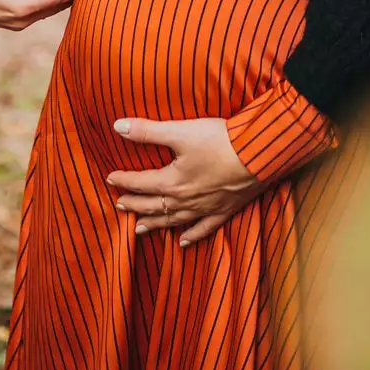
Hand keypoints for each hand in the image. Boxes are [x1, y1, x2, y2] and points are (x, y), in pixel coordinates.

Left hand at [106, 116, 263, 245]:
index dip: (123, 180)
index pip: (140, 183)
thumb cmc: (220, 141)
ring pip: (173, 220)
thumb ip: (148, 130)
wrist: (259, 156)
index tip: (110, 178)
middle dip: (134, 204)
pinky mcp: (224, 210)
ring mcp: (204, 208)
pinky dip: (191, 236)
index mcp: (172, 181)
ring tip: (139, 229)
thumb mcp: (180, 131)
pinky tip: (182, 242)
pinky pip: (203, 229)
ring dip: (154, 224)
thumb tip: (117, 126)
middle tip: (119, 205)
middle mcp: (185, 200)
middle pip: (153, 205)